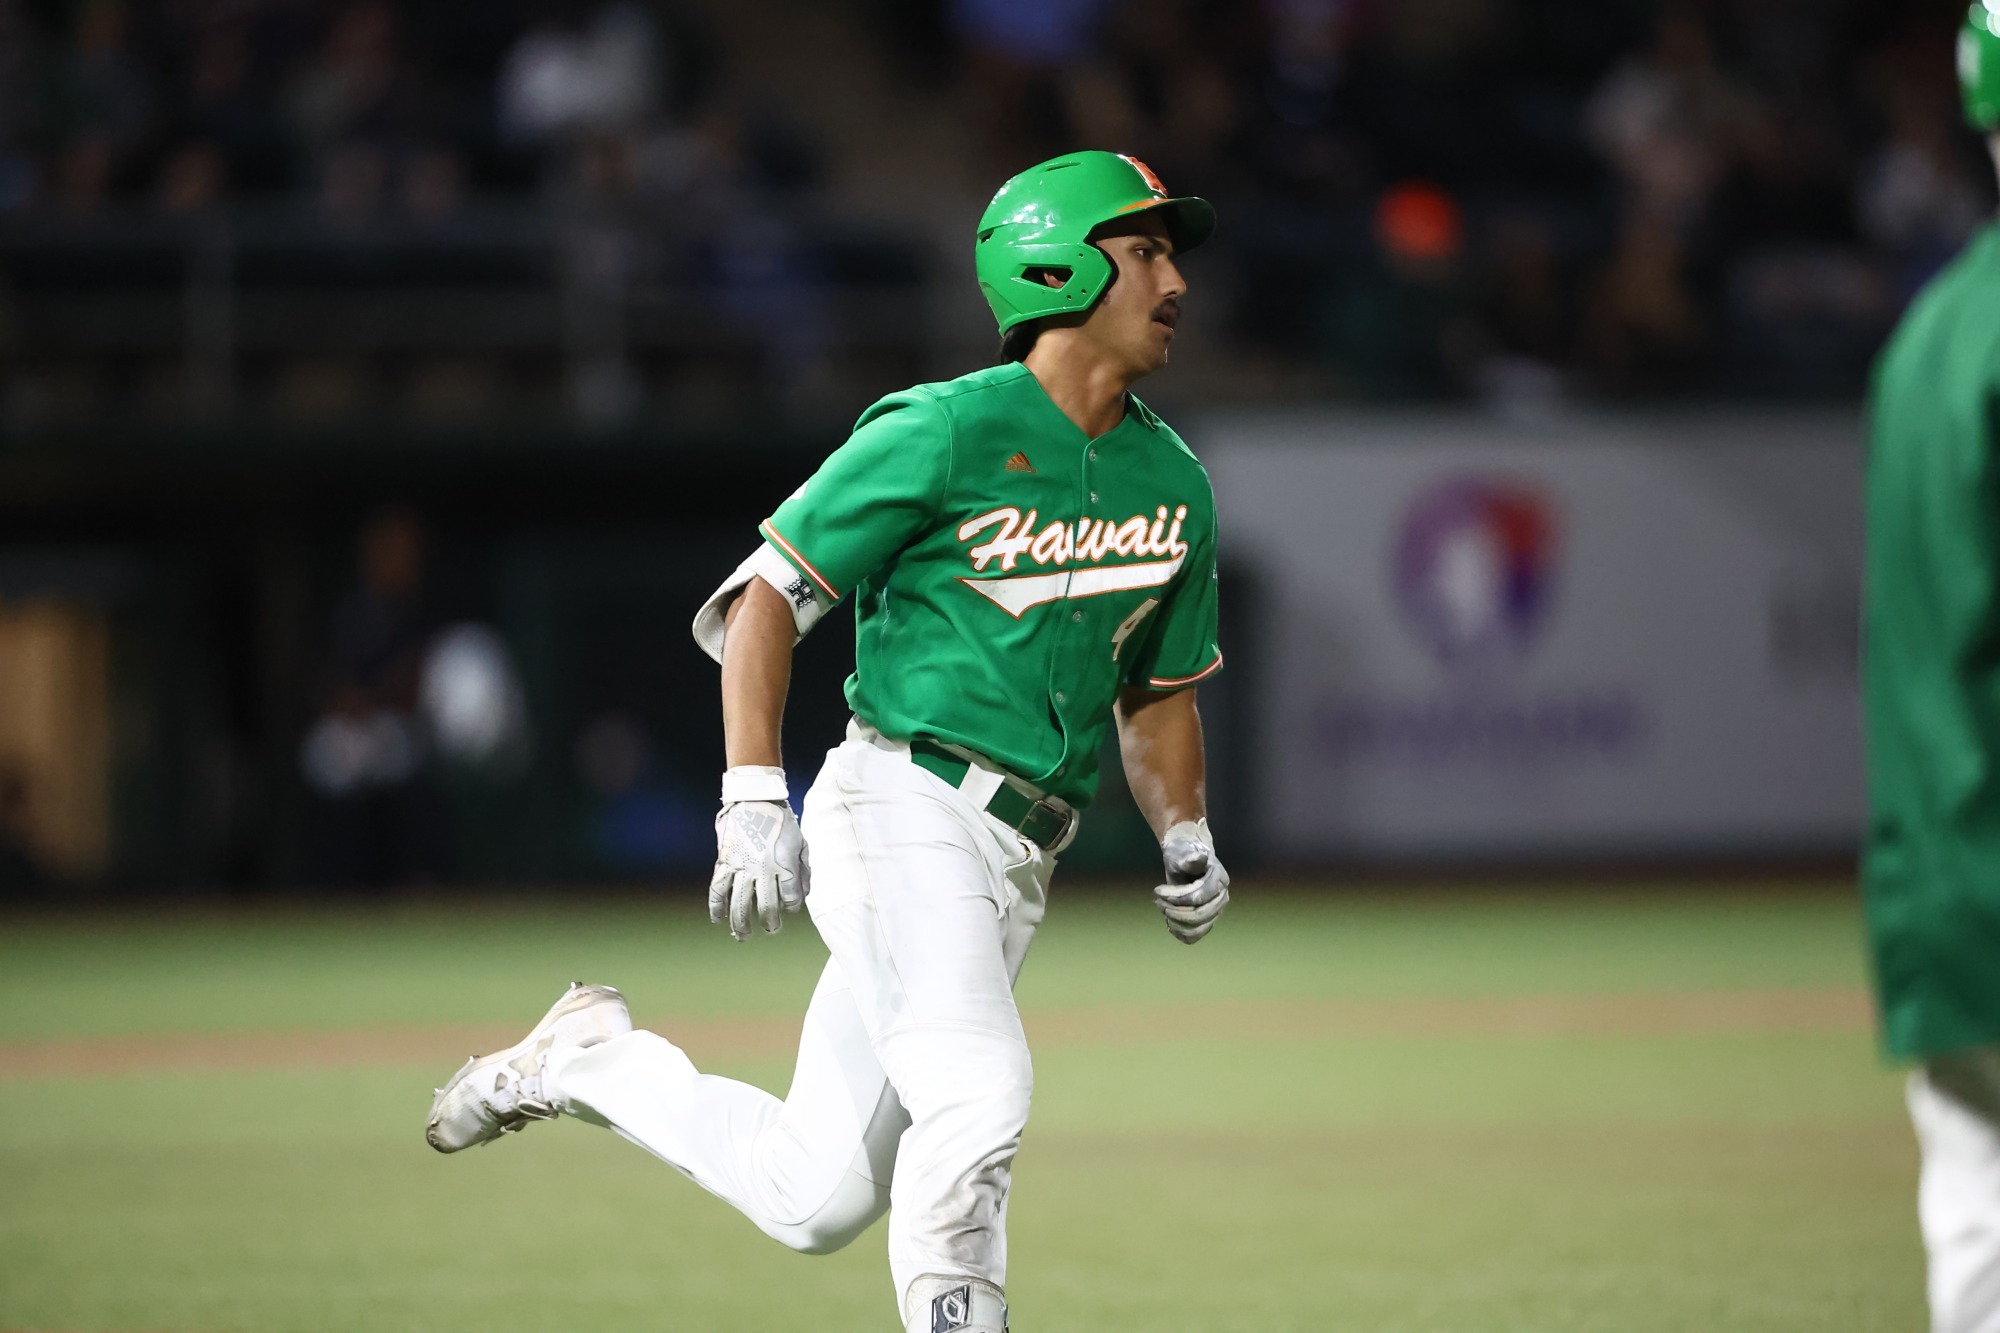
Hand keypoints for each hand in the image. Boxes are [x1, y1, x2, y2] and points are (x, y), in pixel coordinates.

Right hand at [710, 768, 808, 939]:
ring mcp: (742, 867)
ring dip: (741, 924)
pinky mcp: (725, 862)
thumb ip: (804, 869)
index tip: (791, 907)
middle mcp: (763, 869)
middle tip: (771, 929)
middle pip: (767, 906)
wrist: (754, 799)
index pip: (791, 897)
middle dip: (771, 923)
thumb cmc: (782, 821)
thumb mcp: (801, 843)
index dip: (793, 906)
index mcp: (785, 863)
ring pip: (740, 904)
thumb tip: (803, 894)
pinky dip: (716, 907)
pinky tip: (718, 919)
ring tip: (744, 936)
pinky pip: (718, 889)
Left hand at [1154, 818, 1228, 943]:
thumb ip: (1190, 858)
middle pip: (1200, 915)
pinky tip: (1168, 922)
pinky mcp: (1206, 921)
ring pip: (1198, 929)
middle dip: (1175, 911)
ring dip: (1176, 923)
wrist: (1184, 858)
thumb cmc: (1182, 853)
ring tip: (1162, 909)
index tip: (1157, 890)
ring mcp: (1215, 911)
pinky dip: (1180, 933)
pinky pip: (1194, 936)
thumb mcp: (1182, 852)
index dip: (1177, 898)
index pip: (1199, 897)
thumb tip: (1199, 857)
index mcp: (1220, 879)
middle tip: (1157, 901)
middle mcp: (1221, 898)